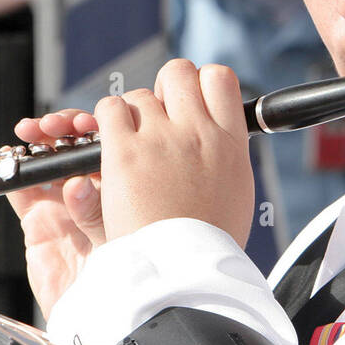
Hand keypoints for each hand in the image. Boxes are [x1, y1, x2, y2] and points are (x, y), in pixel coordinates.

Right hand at [5, 110, 106, 317]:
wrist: (105, 319)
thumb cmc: (128, 275)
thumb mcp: (120, 236)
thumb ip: (97, 212)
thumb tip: (77, 183)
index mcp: (124, 186)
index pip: (108, 145)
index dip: (95, 128)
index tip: (85, 120)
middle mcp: (93, 192)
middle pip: (75, 147)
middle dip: (62, 128)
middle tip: (56, 124)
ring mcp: (64, 205)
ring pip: (48, 161)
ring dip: (38, 143)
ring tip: (33, 133)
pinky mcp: (39, 222)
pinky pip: (21, 190)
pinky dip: (12, 170)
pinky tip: (10, 157)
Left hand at [95, 59, 253, 245]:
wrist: (181, 273)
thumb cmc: (207, 243)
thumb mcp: (236, 192)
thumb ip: (226, 156)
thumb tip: (220, 138)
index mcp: (231, 142)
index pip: (220, 78)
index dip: (201, 83)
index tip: (193, 101)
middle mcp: (198, 132)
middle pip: (179, 72)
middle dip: (166, 87)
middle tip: (159, 116)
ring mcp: (161, 138)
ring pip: (140, 95)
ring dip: (134, 114)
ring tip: (133, 145)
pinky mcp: (125, 152)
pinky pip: (110, 110)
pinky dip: (108, 121)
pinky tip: (111, 143)